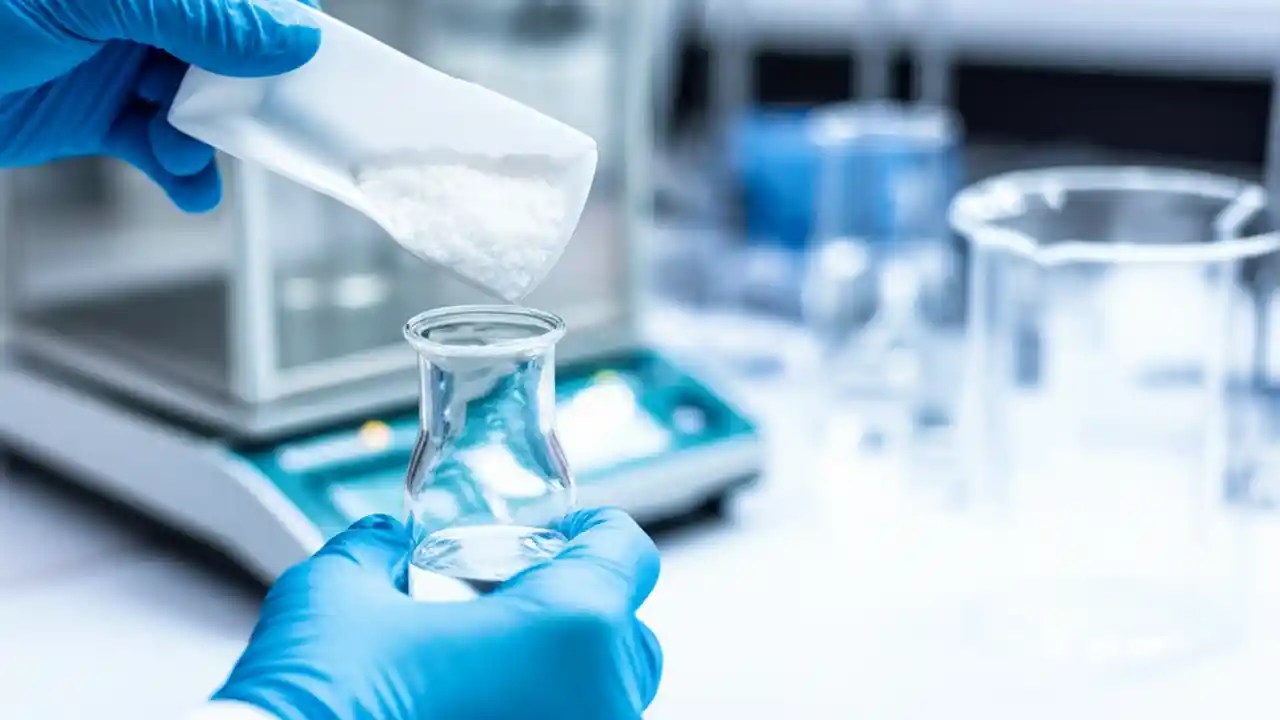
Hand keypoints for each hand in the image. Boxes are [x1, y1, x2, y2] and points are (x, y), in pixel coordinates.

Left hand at [0, 0, 320, 210]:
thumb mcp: (94, 1)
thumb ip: (198, 14)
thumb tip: (288, 35)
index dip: (279, 15)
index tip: (313, 50)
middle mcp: (135, 10)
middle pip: (226, 46)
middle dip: (248, 87)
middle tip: (268, 117)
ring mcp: (117, 58)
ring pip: (199, 98)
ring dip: (212, 135)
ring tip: (192, 148)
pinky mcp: (98, 112)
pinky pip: (162, 143)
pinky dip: (182, 169)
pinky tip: (189, 183)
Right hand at [215, 509, 663, 719]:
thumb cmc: (324, 705)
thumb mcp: (340, 592)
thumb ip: (376, 552)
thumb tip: (385, 544)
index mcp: (572, 630)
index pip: (626, 552)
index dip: (591, 531)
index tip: (557, 536)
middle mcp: (599, 700)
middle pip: (624, 631)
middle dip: (576, 609)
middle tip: (506, 605)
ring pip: (603, 698)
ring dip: (559, 674)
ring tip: (482, 669)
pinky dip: (536, 715)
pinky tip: (470, 712)